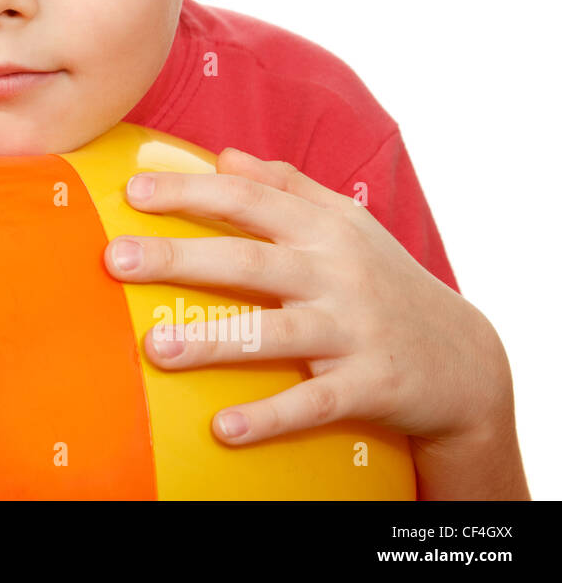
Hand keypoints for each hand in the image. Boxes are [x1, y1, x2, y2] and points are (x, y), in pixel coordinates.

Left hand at [100, 147, 518, 489]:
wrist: (465, 360)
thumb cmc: (387, 282)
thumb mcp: (347, 225)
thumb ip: (286, 186)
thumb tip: (224, 153)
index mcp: (324, 230)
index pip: (248, 199)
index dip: (191, 192)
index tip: (133, 191)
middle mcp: (336, 274)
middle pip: (248, 260)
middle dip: (180, 257)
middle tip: (117, 259)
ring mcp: (353, 331)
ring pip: (274, 334)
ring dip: (213, 342)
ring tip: (155, 346)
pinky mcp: (369, 386)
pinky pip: (313, 403)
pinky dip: (270, 417)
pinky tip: (222, 429)